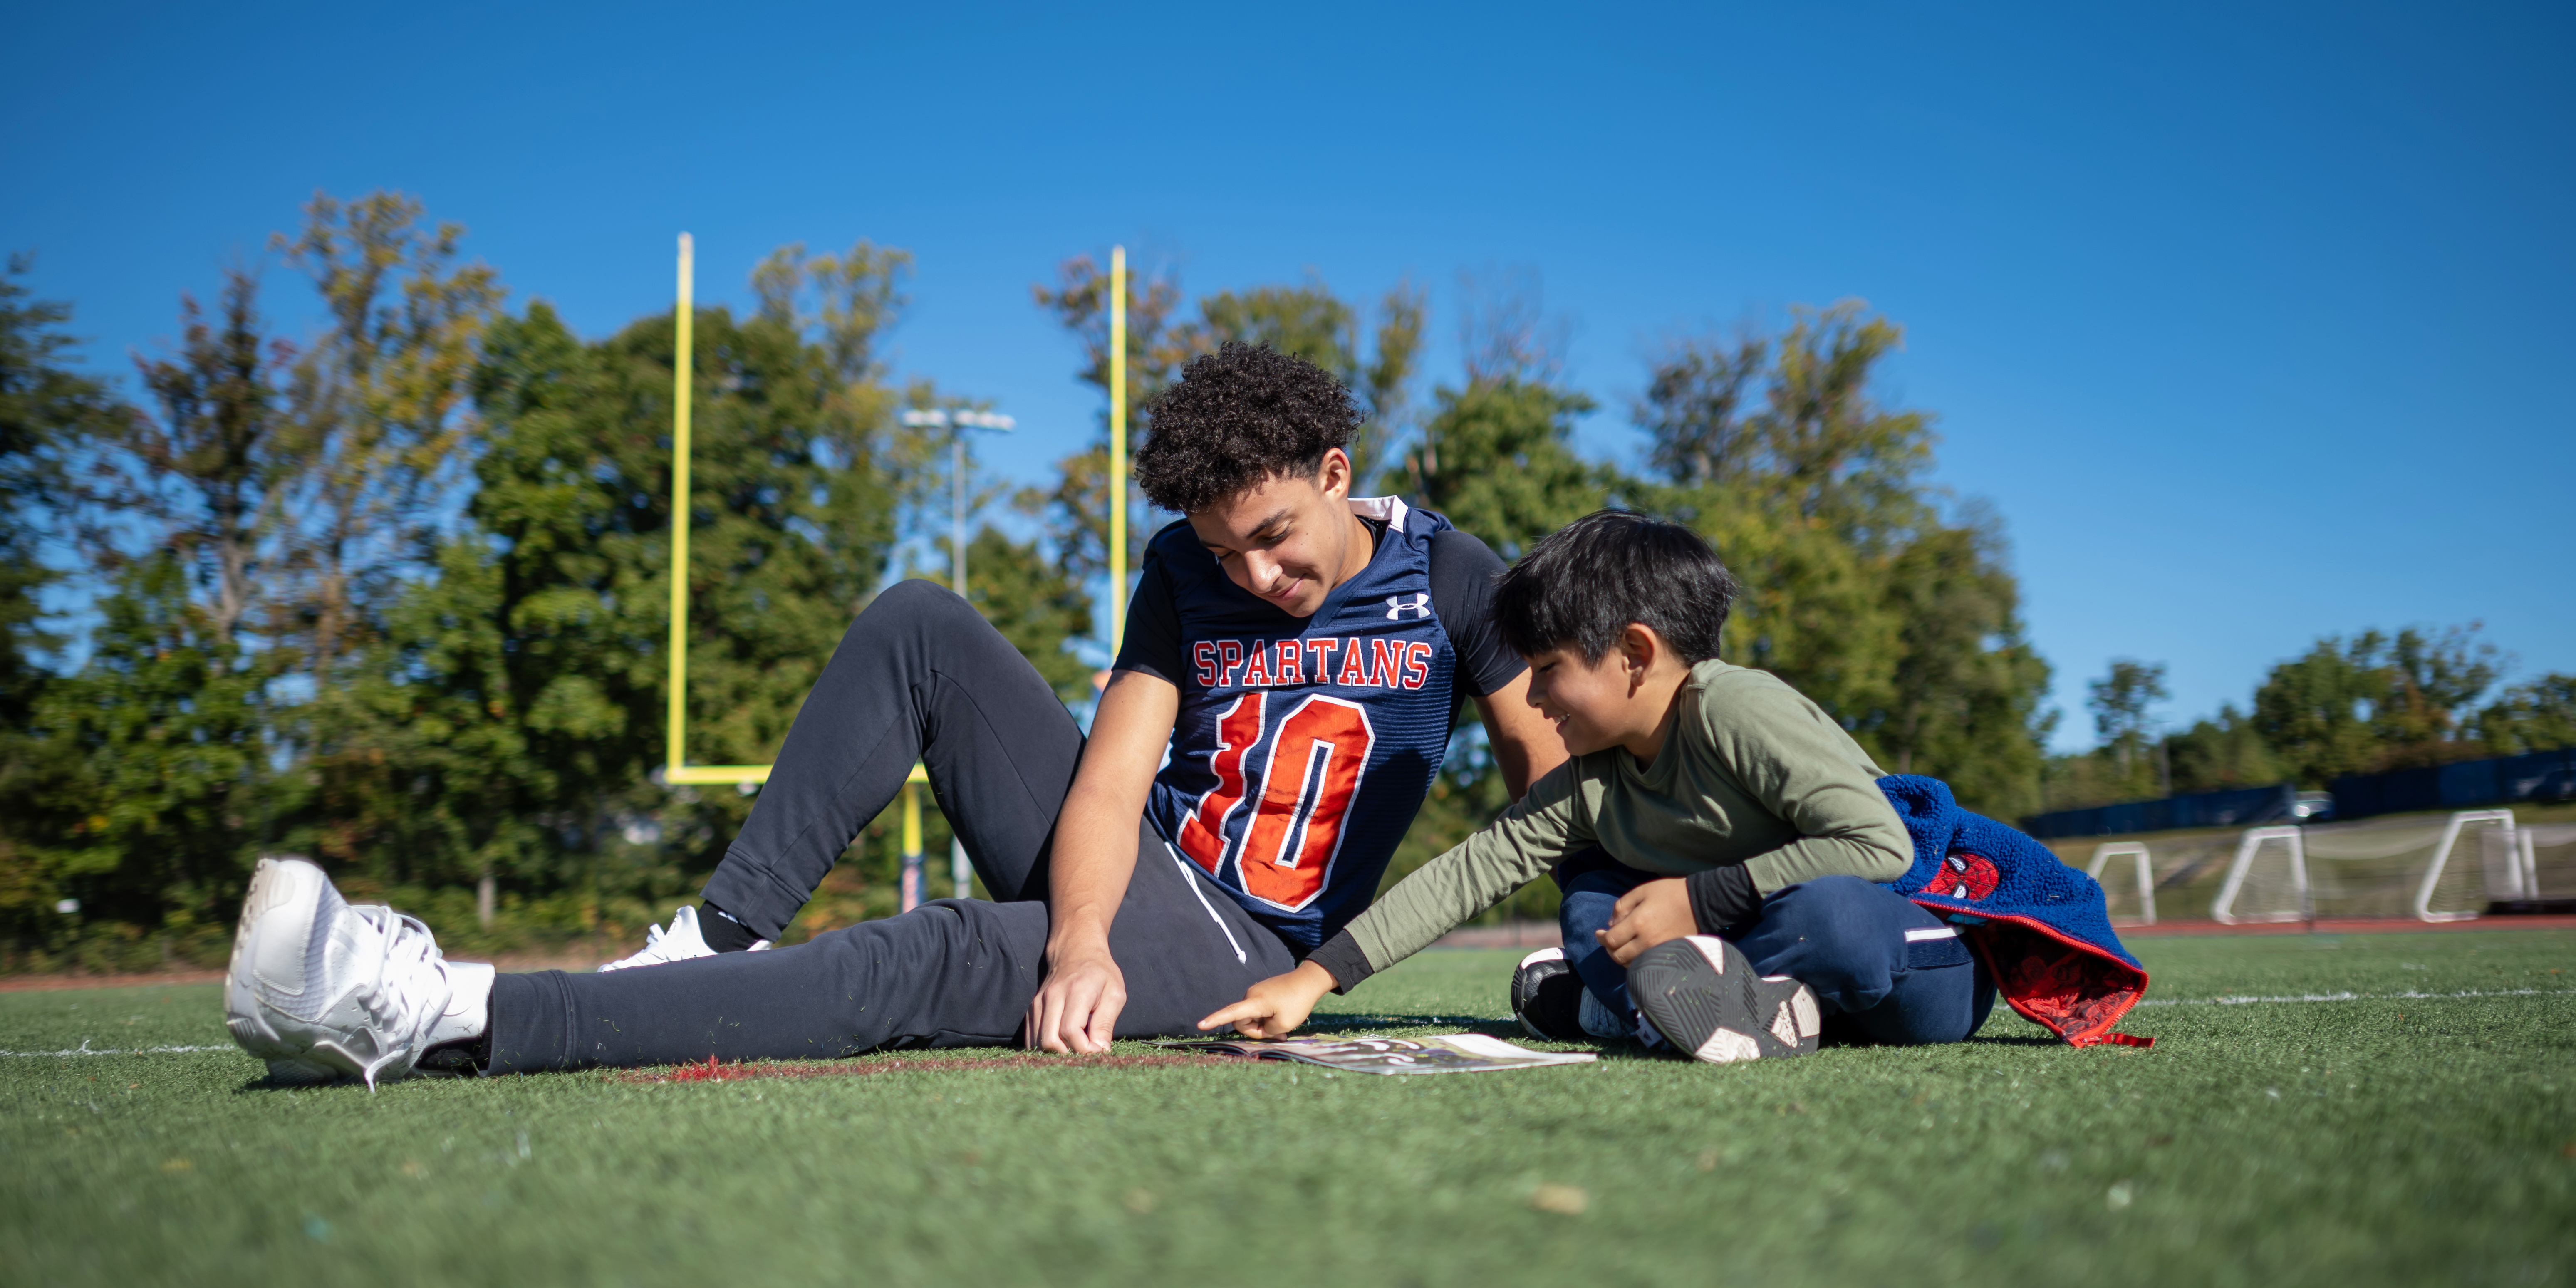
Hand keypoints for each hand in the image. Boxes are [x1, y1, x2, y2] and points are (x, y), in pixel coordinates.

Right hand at [1027, 938, 1126, 1052]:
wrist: (1075, 950)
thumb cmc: (1100, 973)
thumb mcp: (1114, 994)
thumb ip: (1106, 1023)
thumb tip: (1100, 1051)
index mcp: (1076, 991)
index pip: (1071, 1031)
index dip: (1085, 1048)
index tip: (1098, 1050)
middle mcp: (1052, 996)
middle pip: (1050, 1041)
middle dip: (1069, 1054)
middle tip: (1085, 1052)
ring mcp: (1038, 1003)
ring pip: (1038, 1042)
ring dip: (1056, 1054)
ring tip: (1075, 1048)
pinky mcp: (1032, 1009)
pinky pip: (1032, 1038)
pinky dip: (1045, 1048)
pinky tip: (1062, 1045)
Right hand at [1197, 961, 1336, 1038]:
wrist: (1309, 980)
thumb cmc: (1297, 1002)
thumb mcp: (1285, 1024)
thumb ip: (1268, 1031)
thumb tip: (1264, 1027)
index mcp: (1254, 1002)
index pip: (1230, 1013)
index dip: (1214, 1020)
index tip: (1200, 1025)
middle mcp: (1251, 995)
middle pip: (1243, 1021)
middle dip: (1257, 1031)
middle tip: (1279, 1035)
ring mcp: (1256, 992)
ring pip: (1252, 1017)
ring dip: (1264, 1025)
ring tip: (1283, 1027)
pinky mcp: (1263, 992)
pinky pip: (1259, 1010)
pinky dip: (1267, 1018)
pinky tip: (1282, 1018)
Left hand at [1596, 877, 1695, 966]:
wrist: (1700, 903)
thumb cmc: (1669, 893)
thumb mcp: (1641, 891)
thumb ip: (1622, 906)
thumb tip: (1611, 924)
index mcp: (1638, 923)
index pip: (1611, 940)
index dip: (1601, 939)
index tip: (1599, 933)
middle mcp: (1647, 941)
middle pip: (1619, 956)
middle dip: (1609, 950)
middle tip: (1608, 941)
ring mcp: (1658, 951)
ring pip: (1631, 964)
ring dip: (1622, 957)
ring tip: (1621, 946)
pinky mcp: (1668, 955)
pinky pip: (1647, 965)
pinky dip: (1636, 962)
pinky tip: (1636, 952)